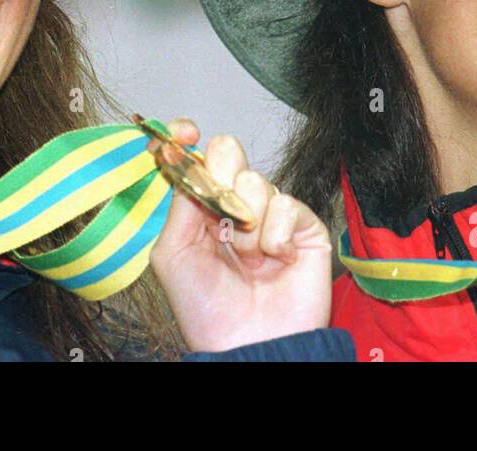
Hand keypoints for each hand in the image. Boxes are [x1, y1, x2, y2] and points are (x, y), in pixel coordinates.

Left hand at [147, 118, 332, 351]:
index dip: (185, 136)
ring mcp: (271, 212)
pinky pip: (286, 204)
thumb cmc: (207, 309)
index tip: (183, 133)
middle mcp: (235, 203)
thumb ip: (179, 202)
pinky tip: (275, 260)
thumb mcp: (172, 253)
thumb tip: (183, 158)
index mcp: (201, 207)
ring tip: (248, 259)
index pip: (194, 154)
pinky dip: (274, 235)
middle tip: (220, 218)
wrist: (249, 345)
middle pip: (227, 151)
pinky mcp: (304, 225)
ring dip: (245, 225)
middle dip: (218, 180)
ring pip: (255, 180)